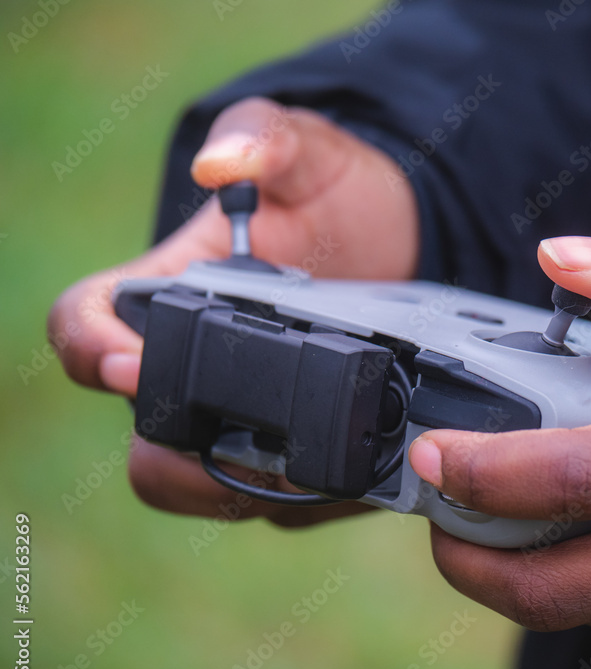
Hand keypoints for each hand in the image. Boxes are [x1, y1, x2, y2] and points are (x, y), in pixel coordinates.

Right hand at [49, 97, 418, 525]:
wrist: (404, 241)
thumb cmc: (334, 193)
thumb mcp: (307, 152)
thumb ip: (267, 139)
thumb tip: (220, 163)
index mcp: (166, 296)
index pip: (83, 328)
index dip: (87, 350)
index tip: (129, 364)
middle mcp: (193, 370)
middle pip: (143, 448)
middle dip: (179, 462)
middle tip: (250, 451)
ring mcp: (242, 421)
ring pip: (210, 492)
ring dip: (252, 493)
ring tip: (315, 472)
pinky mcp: (298, 455)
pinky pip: (287, 505)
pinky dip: (317, 501)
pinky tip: (361, 480)